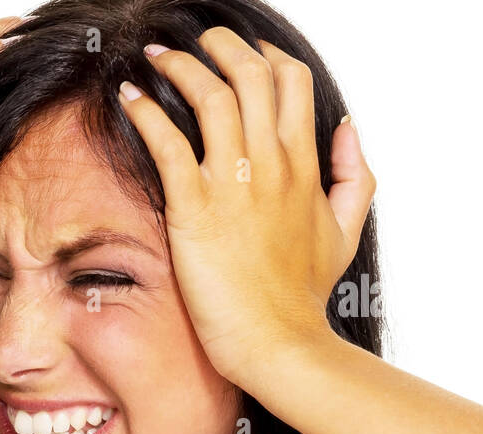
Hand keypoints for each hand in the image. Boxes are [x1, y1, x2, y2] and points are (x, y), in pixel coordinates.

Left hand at [116, 27, 375, 389]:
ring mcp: (234, 184)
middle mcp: (273, 165)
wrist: (279, 343)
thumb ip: (354, 175)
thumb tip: (347, 128)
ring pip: (212, 97)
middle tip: (196, 40)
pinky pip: (168, 142)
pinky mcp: (195, 209)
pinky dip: (146, 112)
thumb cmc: (303, 296)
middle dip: (222, 47)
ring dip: (180, 66)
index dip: (265, 57)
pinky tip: (128, 97)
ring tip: (157, 56)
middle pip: (252, 77)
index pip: (290, 84)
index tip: (242, 51)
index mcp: (305, 166)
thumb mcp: (345, 230)